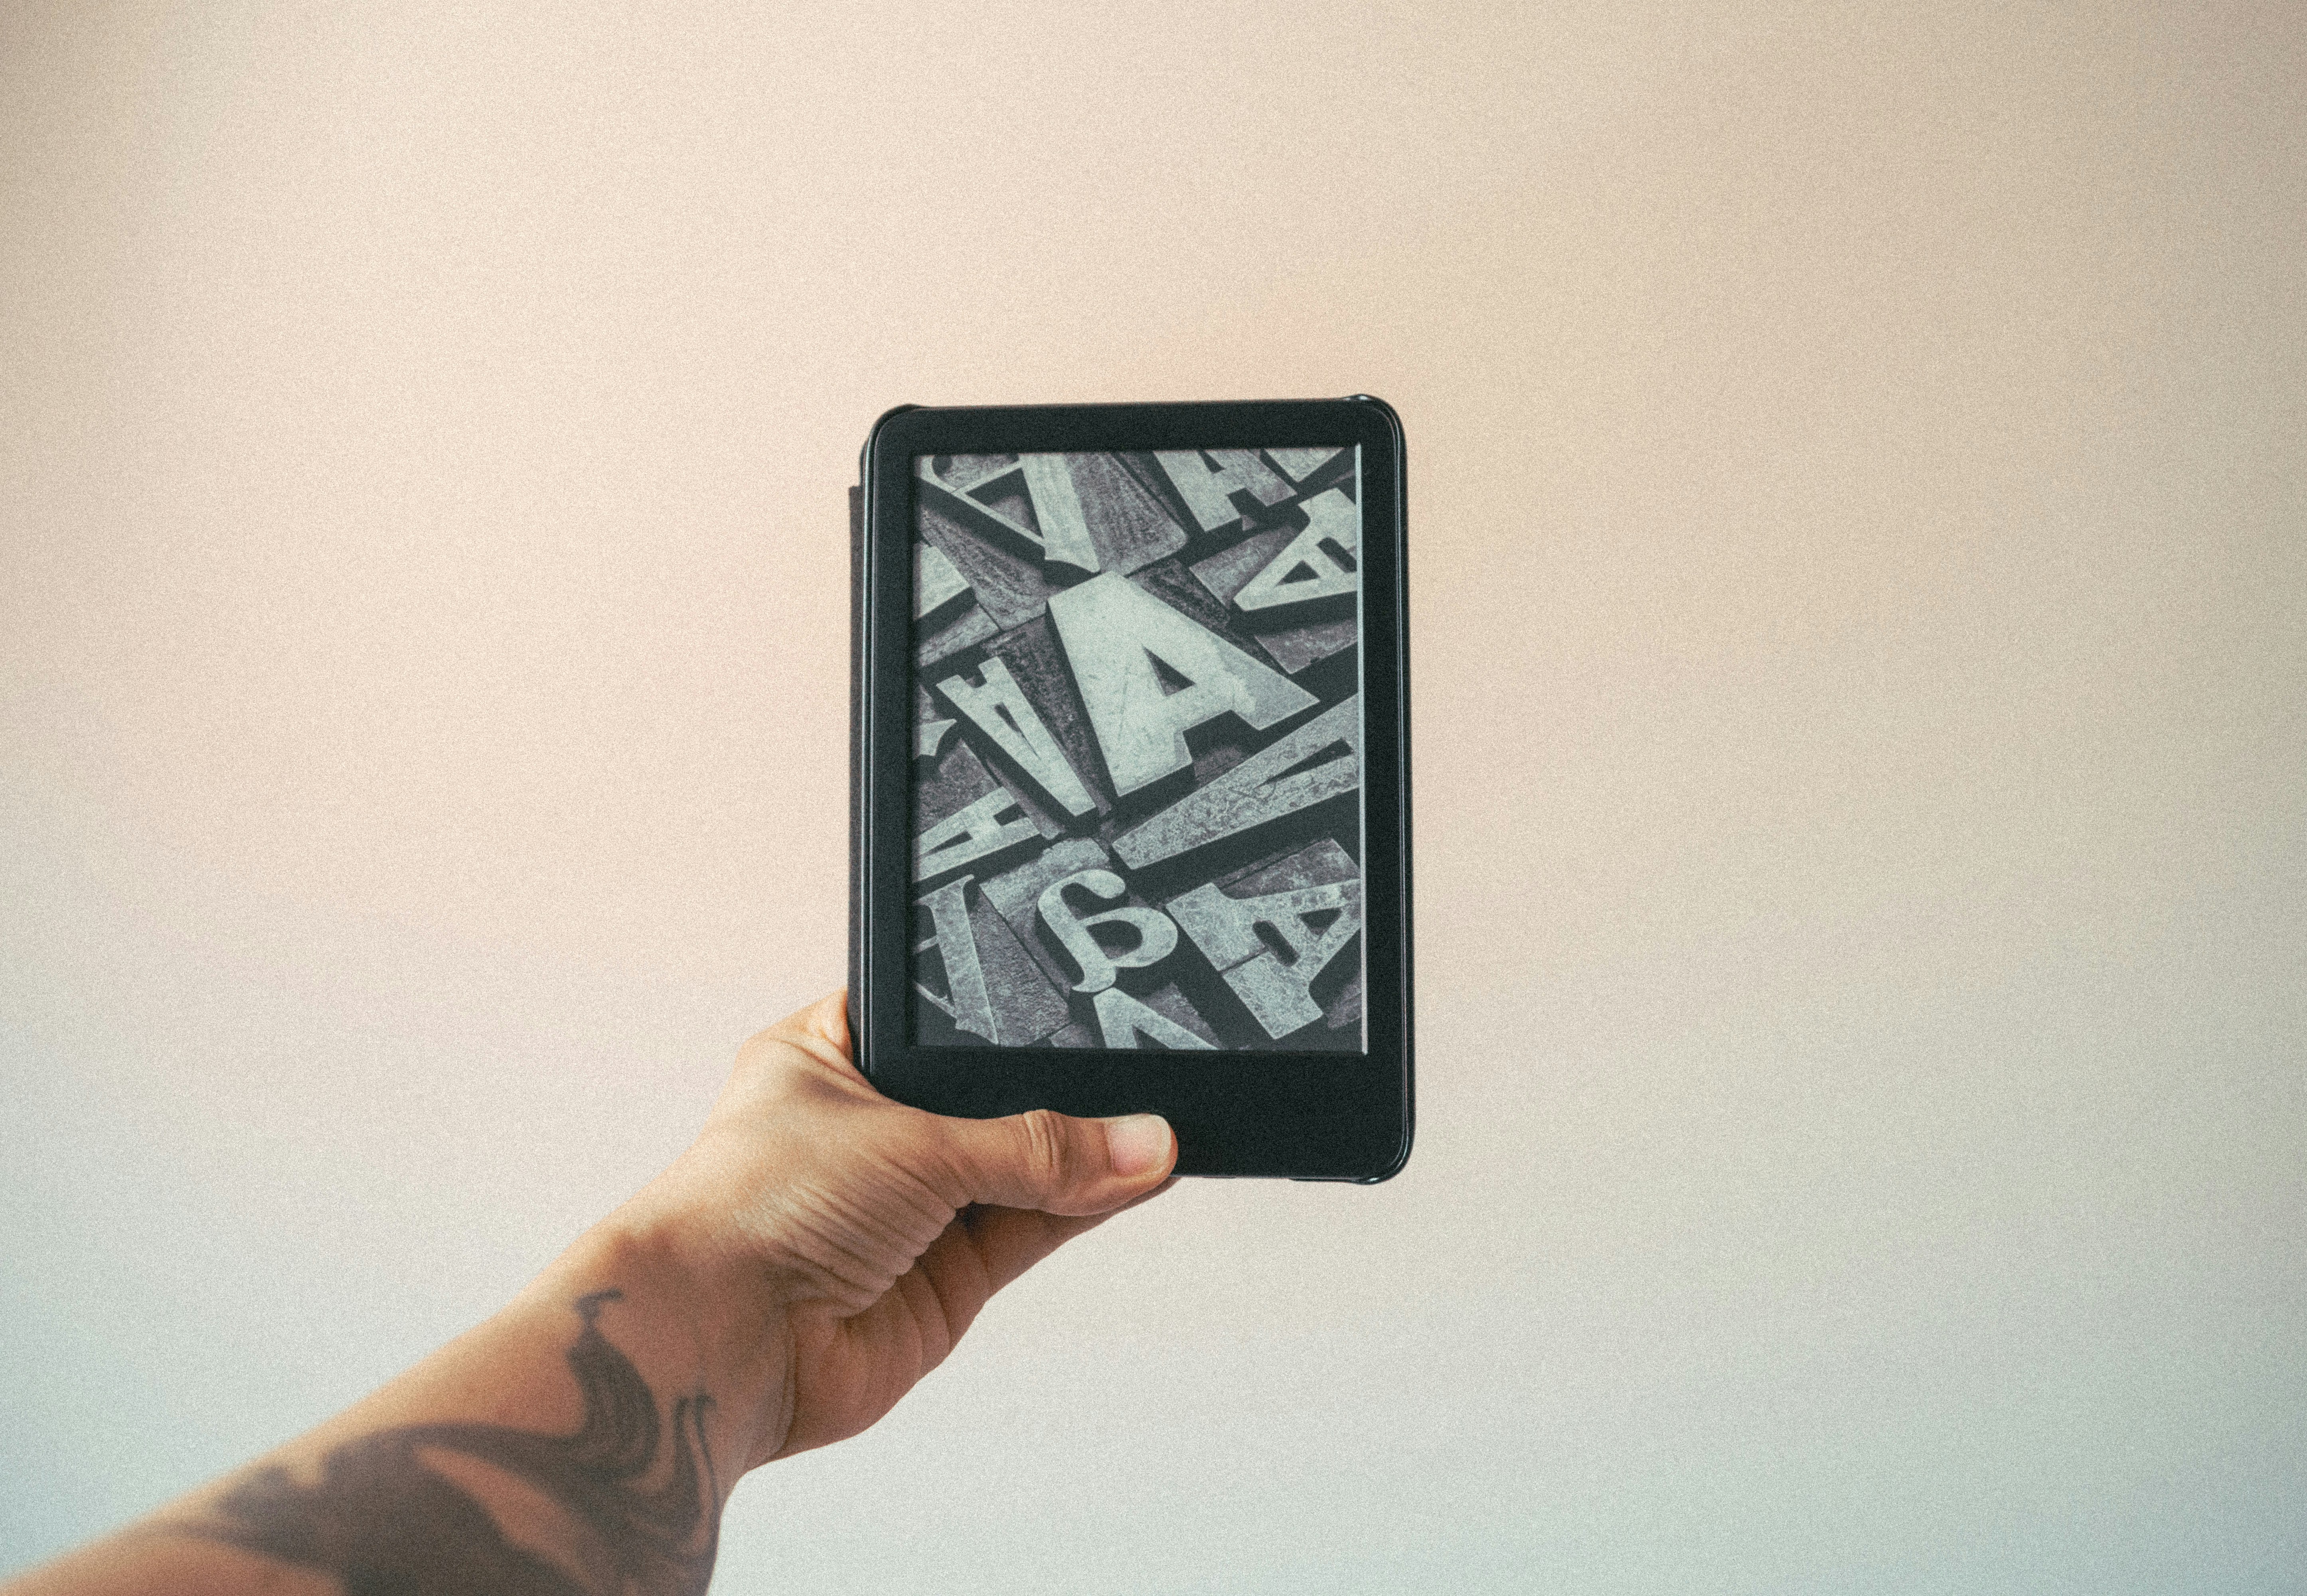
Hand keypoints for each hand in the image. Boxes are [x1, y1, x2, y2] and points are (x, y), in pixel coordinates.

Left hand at [614, 990, 1177, 1472]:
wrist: (716, 1341)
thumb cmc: (753, 1208)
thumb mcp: (912, 1142)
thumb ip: (1034, 1146)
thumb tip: (1141, 1142)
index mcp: (833, 1057)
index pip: (943, 1022)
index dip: (1010, 1020)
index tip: (1090, 1007)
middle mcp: (873, 1131)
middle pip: (994, 1101)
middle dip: (1061, 1095)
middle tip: (1142, 1074)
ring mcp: (910, 1209)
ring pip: (1023, 1170)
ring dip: (1087, 1157)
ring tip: (1160, 1129)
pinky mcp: (943, 1278)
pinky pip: (1031, 1230)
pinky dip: (1083, 1208)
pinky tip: (1136, 1178)